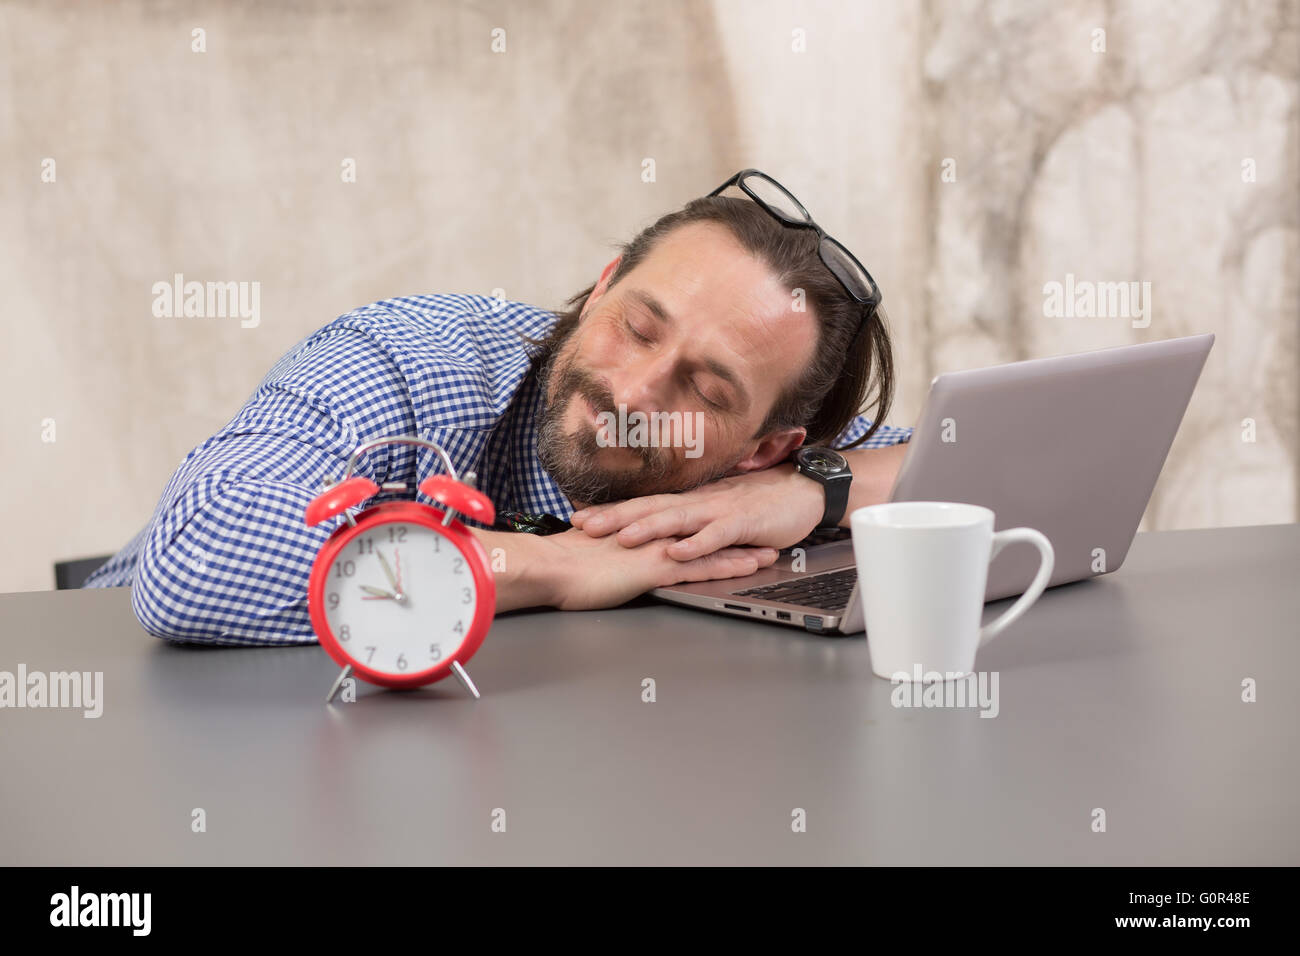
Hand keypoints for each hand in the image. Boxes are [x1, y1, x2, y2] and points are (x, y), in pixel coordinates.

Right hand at [535, 527, 779, 611]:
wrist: (548, 567)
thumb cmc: (558, 565)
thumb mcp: (585, 555)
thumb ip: (602, 551)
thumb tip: (601, 556)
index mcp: (636, 532)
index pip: (678, 528)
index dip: (703, 528)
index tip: (725, 527)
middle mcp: (651, 536)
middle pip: (701, 534)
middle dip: (731, 534)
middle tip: (759, 531)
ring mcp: (656, 550)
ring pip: (709, 548)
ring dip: (741, 550)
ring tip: (769, 551)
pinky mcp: (656, 568)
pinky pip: (701, 567)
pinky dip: (727, 566)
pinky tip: (748, 567)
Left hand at [568, 464, 823, 560]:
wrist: (803, 491)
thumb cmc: (759, 504)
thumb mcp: (716, 510)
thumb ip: (689, 519)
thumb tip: (658, 531)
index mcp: (690, 500)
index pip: (643, 504)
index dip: (610, 511)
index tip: (577, 518)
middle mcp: (699, 502)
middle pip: (650, 508)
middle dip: (614, 517)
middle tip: (582, 526)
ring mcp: (720, 511)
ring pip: (678, 519)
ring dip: (649, 528)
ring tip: (622, 538)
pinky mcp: (742, 523)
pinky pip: (716, 535)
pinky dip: (697, 544)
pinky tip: (678, 552)